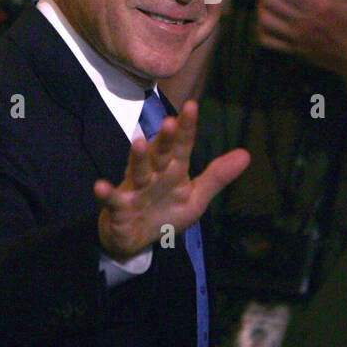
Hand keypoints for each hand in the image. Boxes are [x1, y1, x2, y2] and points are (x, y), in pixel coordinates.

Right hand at [94, 100, 248, 260]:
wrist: (134, 240)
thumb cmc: (165, 212)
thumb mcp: (195, 197)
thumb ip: (217, 176)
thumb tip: (247, 154)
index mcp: (173, 169)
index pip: (182, 145)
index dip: (186, 128)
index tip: (192, 106)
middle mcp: (153, 173)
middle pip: (159, 153)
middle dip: (164, 138)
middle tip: (169, 121)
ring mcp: (134, 189)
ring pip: (136, 170)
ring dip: (137, 157)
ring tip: (138, 141)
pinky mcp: (119, 208)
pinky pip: (112, 199)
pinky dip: (106, 193)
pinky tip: (100, 186)